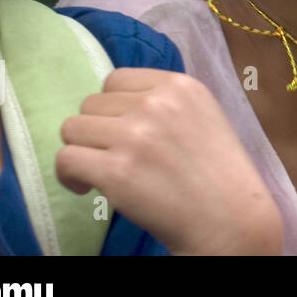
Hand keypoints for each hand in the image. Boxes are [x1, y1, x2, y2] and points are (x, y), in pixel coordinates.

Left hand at [57, 68, 283, 254]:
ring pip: (72, 129)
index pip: (117, 79)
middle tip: (115, 156)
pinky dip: (69, 176)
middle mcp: (156, 103)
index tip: (123, 130)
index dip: (113, 107)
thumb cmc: (219, 173)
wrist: (230, 218)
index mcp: (180, 85)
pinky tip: (87, 188)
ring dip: (82, 151)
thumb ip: (165, 103)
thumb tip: (115, 106)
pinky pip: (66, 159)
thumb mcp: (203, 115)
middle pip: (91, 104)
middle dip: (98, 130)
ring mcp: (134, 136)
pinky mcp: (116, 171)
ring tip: (101, 171)